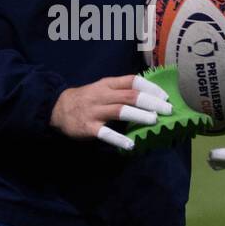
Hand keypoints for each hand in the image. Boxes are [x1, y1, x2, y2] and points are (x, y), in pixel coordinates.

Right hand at [50, 74, 172, 150]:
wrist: (57, 108)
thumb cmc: (87, 98)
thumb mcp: (102, 88)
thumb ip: (122, 90)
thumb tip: (150, 95)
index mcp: (107, 84)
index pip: (132, 81)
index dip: (150, 87)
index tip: (165, 95)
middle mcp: (102, 96)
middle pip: (130, 96)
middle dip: (151, 102)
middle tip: (167, 109)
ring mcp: (95, 111)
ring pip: (120, 111)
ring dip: (139, 115)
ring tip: (154, 120)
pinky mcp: (88, 127)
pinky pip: (105, 133)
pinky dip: (118, 138)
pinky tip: (130, 144)